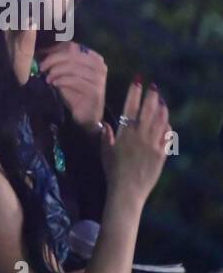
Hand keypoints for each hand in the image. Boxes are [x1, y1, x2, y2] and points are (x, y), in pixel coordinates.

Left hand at [39, 42, 107, 129]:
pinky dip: (61, 81)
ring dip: (55, 71)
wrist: (87, 115)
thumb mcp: (65, 75)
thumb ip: (58, 63)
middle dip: (52, 59)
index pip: (72, 46)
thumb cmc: (75, 93)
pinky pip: (74, 80)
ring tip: (48, 79)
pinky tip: (54, 84)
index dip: (54, 49)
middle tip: (41, 67)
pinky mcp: (95, 90)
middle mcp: (99, 65)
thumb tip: (41, 52)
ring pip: (72, 67)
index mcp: (93, 58)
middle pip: (71, 54)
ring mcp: (98, 77)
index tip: (41, 56)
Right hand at [100, 79, 168, 204]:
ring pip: (160, 120)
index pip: (130, 107)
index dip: (134, 93)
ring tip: (161, 101)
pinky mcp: (162, 153)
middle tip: (153, 86)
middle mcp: (140, 136)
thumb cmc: (112, 172)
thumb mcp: (104, 153)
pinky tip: (166, 121)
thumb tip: (106, 126)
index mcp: (124, 134)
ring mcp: (153, 144)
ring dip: (161, 108)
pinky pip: (167, 135)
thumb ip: (106, 138)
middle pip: (148, 110)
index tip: (137, 81)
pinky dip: (167, 125)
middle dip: (151, 96)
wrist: (127, 190)